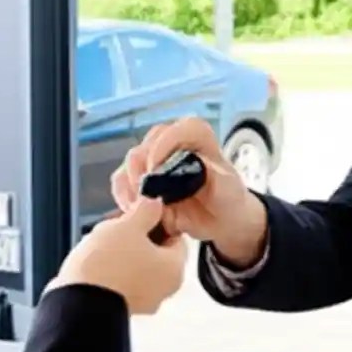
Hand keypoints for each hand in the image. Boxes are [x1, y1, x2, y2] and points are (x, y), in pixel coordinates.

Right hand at [48, 198, 185, 314]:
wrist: (76, 302)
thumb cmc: (107, 265)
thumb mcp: (129, 225)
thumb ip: (147, 210)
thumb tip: (154, 204)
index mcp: (174, 269)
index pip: (176, 237)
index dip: (158, 220)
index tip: (142, 212)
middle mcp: (163, 289)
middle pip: (155, 250)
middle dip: (135, 234)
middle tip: (118, 223)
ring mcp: (142, 300)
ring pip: (136, 264)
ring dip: (120, 249)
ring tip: (101, 239)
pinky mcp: (120, 305)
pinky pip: (120, 279)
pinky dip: (110, 267)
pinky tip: (94, 258)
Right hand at [110, 117, 267, 267]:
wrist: (220, 220)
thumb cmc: (228, 198)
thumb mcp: (229, 188)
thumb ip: (216, 175)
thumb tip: (196, 164)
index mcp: (196, 135)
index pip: (176, 131)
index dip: (162, 146)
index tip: (156, 169)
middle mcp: (171, 142)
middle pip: (146, 146)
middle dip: (141, 171)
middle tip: (145, 195)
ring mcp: (153, 159)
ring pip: (131, 163)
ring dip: (130, 185)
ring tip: (138, 207)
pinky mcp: (141, 177)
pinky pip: (122, 181)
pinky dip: (123, 195)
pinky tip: (132, 210)